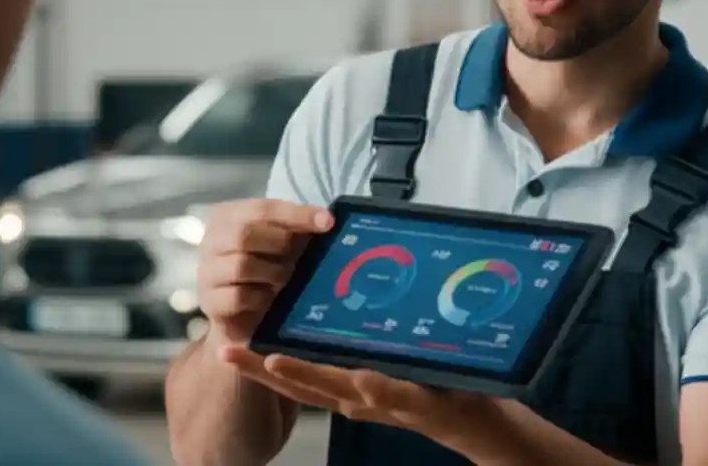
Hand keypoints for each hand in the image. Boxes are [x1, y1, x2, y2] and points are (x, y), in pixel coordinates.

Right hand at [197, 198, 333, 344]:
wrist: (238, 308)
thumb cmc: (263, 264)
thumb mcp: (280, 241)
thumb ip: (296, 229)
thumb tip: (327, 222)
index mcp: (227, 216)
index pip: (261, 209)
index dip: (296, 214)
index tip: (327, 222)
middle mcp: (211, 241)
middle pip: (244, 234)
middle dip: (280, 245)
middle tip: (300, 258)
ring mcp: (207, 273)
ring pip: (241, 265)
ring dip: (273, 273)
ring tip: (288, 280)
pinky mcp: (211, 303)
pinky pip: (237, 297)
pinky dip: (260, 297)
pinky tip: (272, 299)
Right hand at [218, 345, 508, 451]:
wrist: (481, 420)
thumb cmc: (436, 383)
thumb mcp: (393, 356)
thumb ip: (368, 334)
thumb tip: (347, 287)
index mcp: (351, 384)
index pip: (298, 372)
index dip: (259, 363)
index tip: (227, 345)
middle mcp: (360, 398)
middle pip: (304, 384)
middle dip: (263, 370)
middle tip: (229, 352)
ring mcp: (387, 402)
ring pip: (341, 390)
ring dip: (306, 377)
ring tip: (272, 361)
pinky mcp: (420, 403)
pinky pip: (396, 395)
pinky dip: (377, 388)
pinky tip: (360, 377)